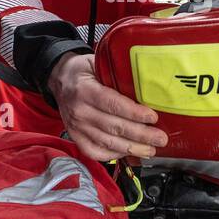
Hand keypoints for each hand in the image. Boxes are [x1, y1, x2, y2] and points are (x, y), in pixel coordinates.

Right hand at [48, 52, 166, 161]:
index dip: (134, 113)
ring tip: (150, 149)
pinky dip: (113, 155)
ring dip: (131, 148)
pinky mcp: (76, 137)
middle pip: (114, 127)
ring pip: (107, 142)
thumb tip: (146, 84)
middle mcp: (79, 111)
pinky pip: (95, 151)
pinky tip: (128, 152)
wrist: (59, 79)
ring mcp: (76, 127)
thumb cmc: (82, 71)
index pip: (113, 104)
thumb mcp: (97, 63)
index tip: (152, 117)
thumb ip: (117, 73)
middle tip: (160, 138)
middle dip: (140, 135)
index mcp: (85, 90)